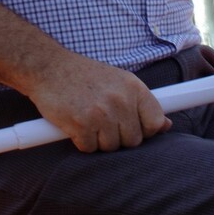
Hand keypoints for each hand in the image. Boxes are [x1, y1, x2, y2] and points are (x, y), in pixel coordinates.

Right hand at [26, 53, 168, 152]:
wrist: (48, 66)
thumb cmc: (83, 76)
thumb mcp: (118, 81)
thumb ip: (141, 104)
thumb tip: (166, 126)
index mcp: (133, 88)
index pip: (155, 123)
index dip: (144, 131)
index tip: (131, 127)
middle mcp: (120, 100)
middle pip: (132, 140)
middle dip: (118, 137)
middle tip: (103, 123)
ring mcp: (100, 113)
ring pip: (110, 147)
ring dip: (98, 140)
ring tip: (88, 121)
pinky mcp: (80, 124)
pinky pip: (88, 148)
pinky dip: (80, 141)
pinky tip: (75, 125)